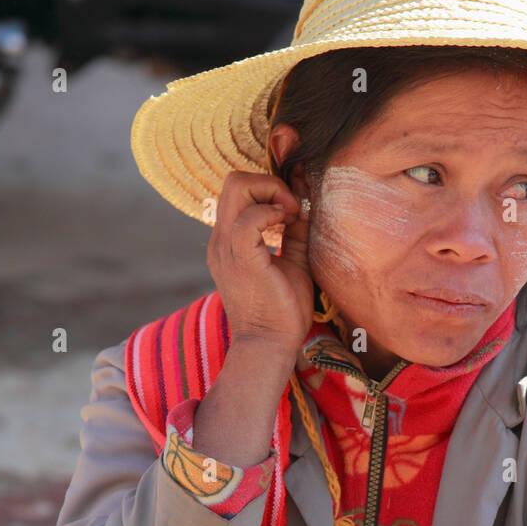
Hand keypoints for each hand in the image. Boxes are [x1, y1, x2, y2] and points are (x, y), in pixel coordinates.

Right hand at [206, 170, 313, 354]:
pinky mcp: (241, 258)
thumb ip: (295, 231)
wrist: (270, 345)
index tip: (294, 211)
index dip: (269, 188)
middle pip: (234, 180)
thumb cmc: (282, 311)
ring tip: (292, 216)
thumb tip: (305, 199)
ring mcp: (227, 247)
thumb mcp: (292, 261)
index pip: (238, 191)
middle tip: (293, 209)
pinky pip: (248, 218)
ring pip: (237, 186)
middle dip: (270, 183)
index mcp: (229, 241)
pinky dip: (271, 212)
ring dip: (272, 192)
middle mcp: (222, 240)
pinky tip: (287, 226)